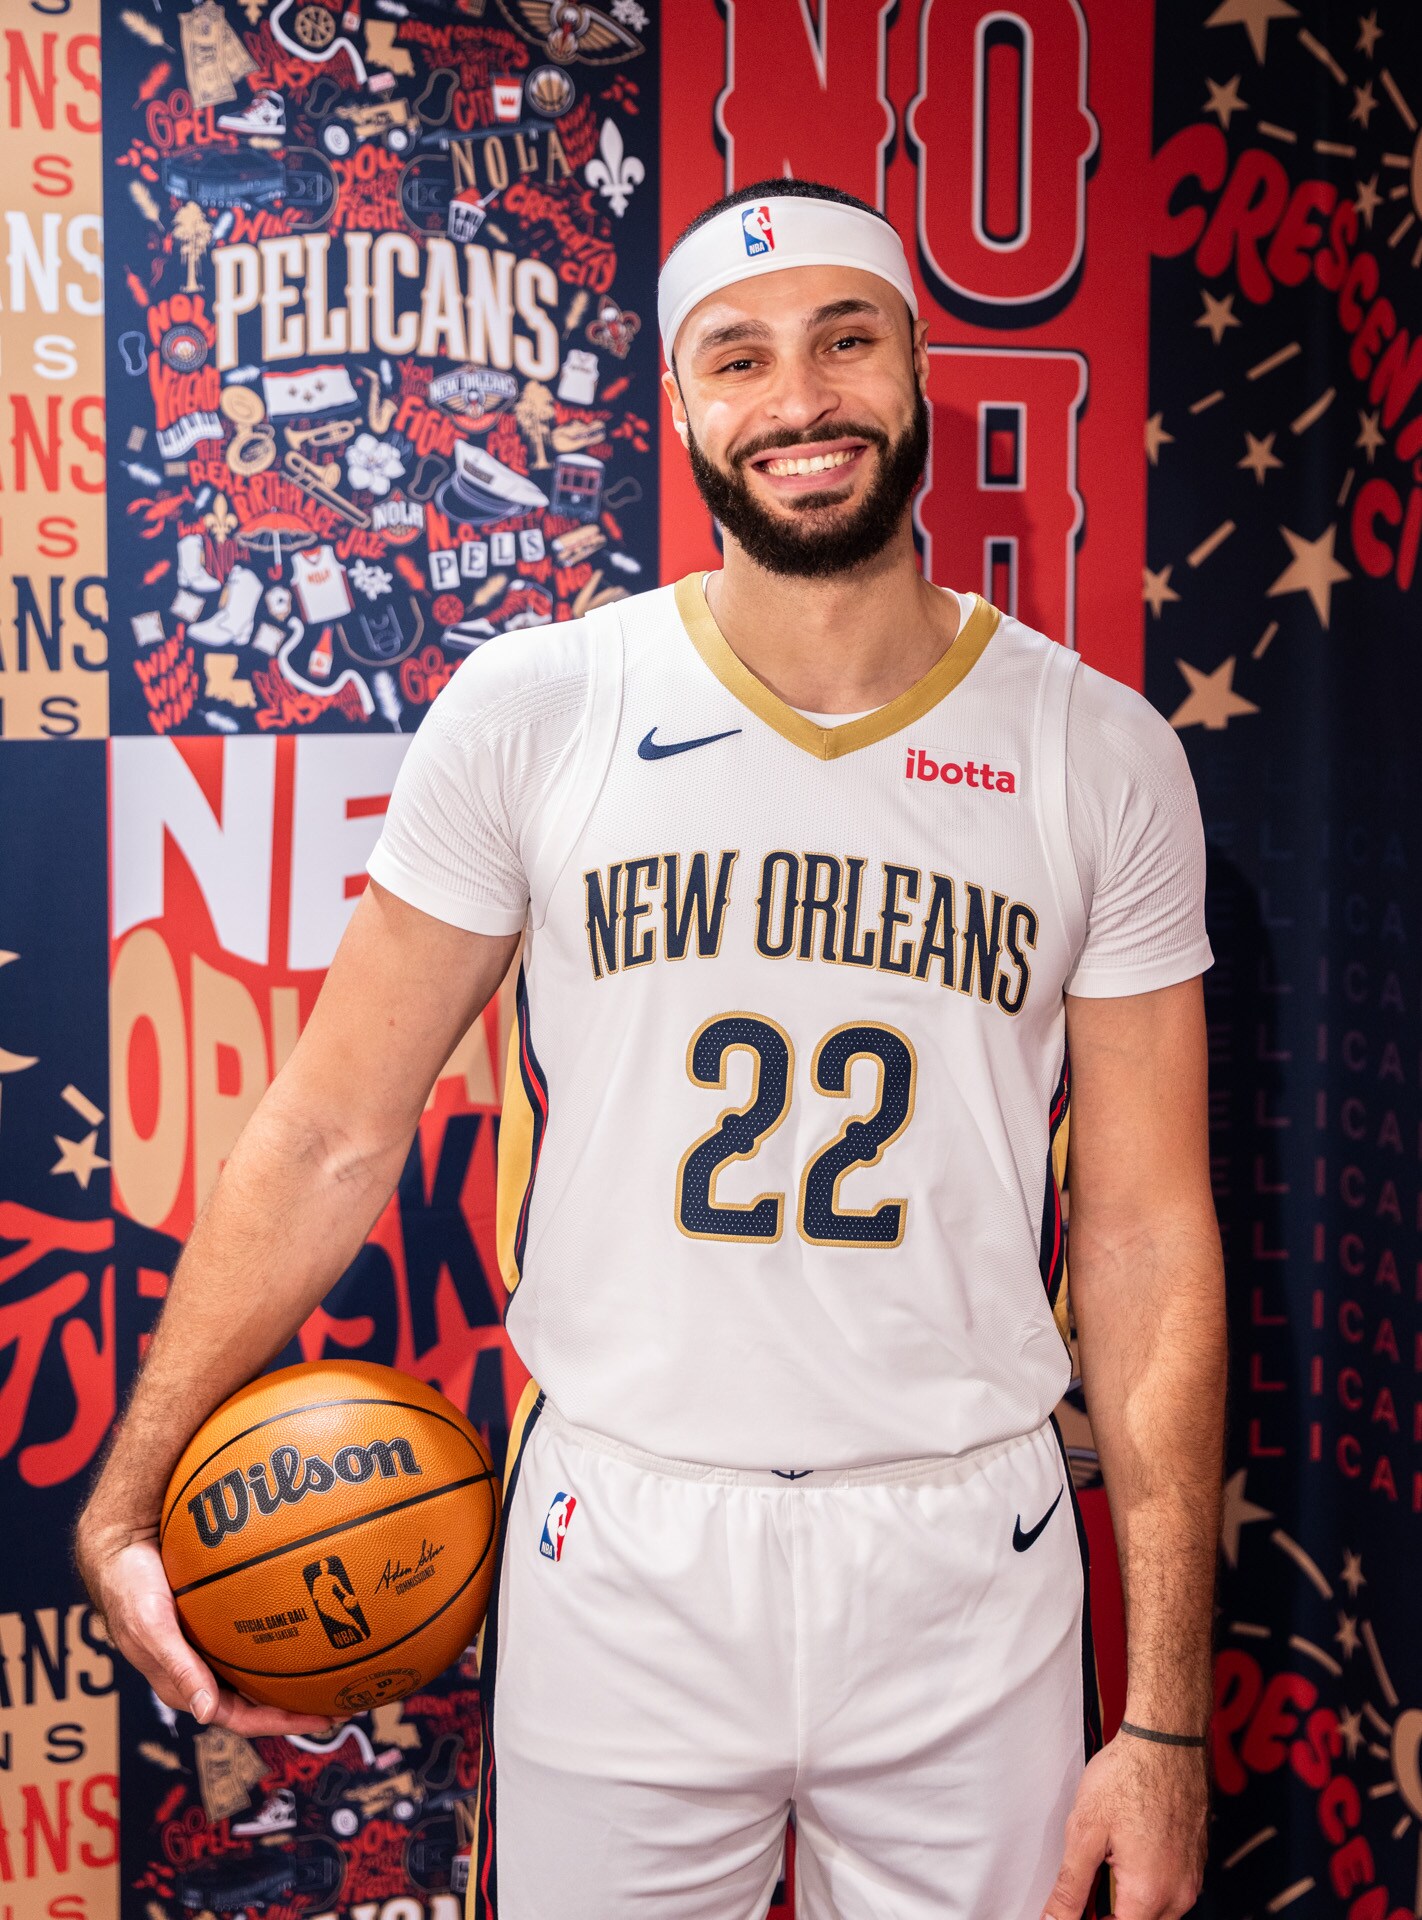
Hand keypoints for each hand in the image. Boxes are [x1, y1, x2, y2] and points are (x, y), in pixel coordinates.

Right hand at [77, 1530, 335, 1738]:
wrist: (122, 1548)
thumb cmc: (130, 1591)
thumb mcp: (151, 1629)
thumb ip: (177, 1667)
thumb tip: (205, 1714)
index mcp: (186, 1684)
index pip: (241, 1717)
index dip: (280, 1723)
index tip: (320, 1719)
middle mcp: (203, 1668)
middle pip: (257, 1697)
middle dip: (296, 1704)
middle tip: (341, 1697)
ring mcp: (211, 1643)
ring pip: (258, 1667)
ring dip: (292, 1671)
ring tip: (333, 1664)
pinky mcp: (216, 1617)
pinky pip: (254, 1632)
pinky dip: (280, 1631)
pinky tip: (308, 1615)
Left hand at [1041, 1731, 1206, 1919]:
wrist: (1166, 1739)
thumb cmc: (1128, 1776)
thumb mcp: (1085, 1832)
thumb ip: (1070, 1887)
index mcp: (1150, 1894)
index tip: (1074, 1909)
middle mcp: (1179, 1894)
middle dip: (1111, 1914)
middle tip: (1087, 1888)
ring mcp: (1191, 1877)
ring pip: (1158, 1912)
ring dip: (1130, 1901)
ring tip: (1105, 1865)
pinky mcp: (1195, 1861)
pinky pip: (1171, 1890)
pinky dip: (1147, 1885)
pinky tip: (1127, 1853)